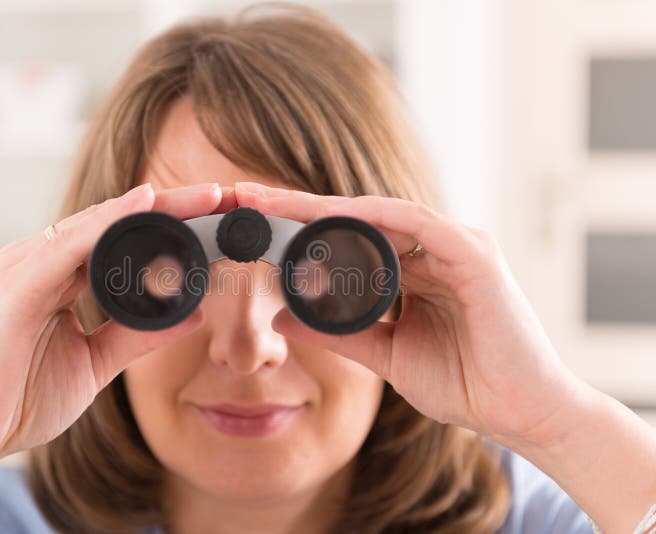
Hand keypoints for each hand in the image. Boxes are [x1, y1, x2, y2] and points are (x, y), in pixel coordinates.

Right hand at [0, 182, 225, 471]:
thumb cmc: (14, 399)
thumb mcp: (95, 363)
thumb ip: (138, 335)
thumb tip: (193, 314)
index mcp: (59, 278)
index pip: (122, 240)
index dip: (171, 227)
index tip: (219, 221)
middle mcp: (42, 263)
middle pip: (115, 222)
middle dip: (173, 207)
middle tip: (224, 196)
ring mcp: (25, 268)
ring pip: (98, 224)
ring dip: (154, 207)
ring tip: (204, 196)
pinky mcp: (15, 286)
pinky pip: (69, 245)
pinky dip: (108, 223)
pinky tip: (145, 205)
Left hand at [235, 181, 583, 446]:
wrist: (523, 415)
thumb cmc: (464, 382)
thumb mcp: (384, 354)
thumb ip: (335, 333)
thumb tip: (280, 319)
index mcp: (414, 270)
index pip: (347, 240)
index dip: (297, 229)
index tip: (251, 224)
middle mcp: (433, 250)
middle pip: (355, 219)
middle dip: (298, 207)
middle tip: (245, 196)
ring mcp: (456, 246)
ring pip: (379, 214)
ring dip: (323, 206)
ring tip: (272, 202)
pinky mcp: (475, 255)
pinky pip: (418, 225)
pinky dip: (374, 218)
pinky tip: (331, 214)